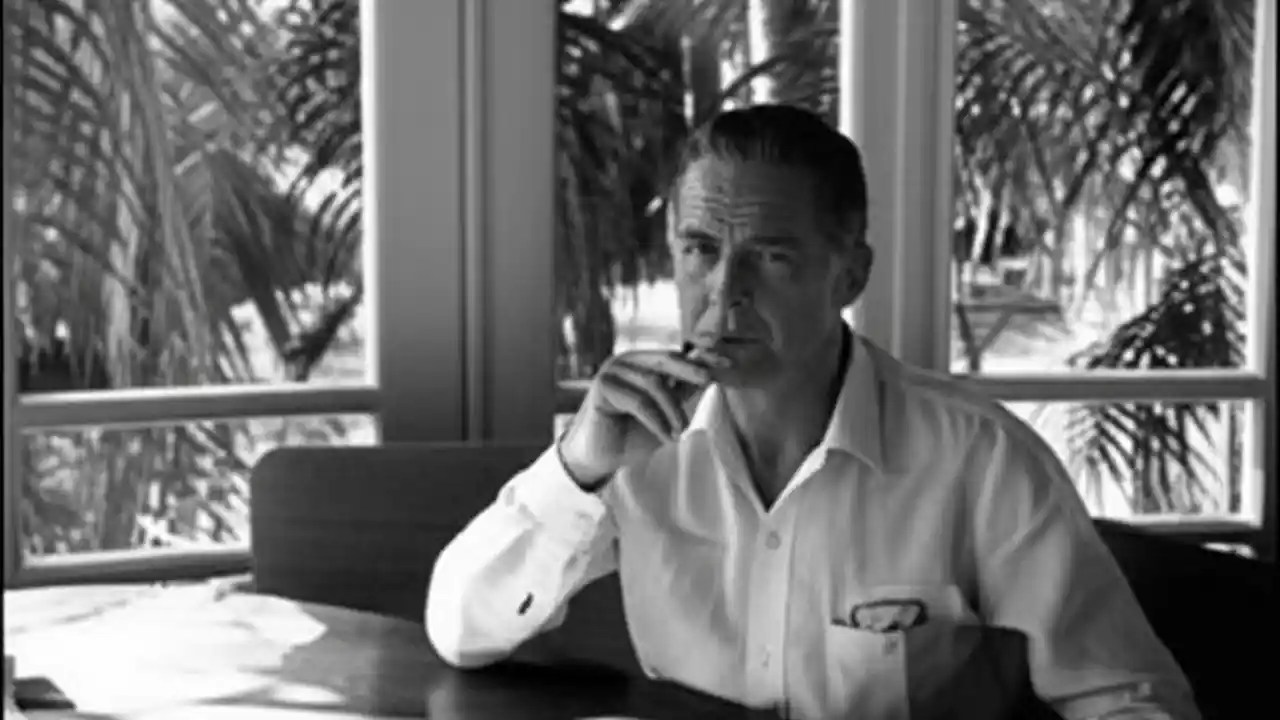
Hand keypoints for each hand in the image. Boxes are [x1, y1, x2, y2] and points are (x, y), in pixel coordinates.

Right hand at [557, 347, 723, 488]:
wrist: (598, 457)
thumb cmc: (630, 435)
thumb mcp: (665, 413)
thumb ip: (681, 393)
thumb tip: (710, 374)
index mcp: (642, 362)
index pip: (677, 354)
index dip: (703, 356)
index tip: (728, 363)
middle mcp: (626, 361)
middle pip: (666, 360)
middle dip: (691, 370)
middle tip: (709, 381)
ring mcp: (612, 371)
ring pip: (654, 383)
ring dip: (673, 410)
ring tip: (680, 432)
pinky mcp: (602, 387)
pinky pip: (638, 402)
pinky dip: (656, 421)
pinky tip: (666, 437)